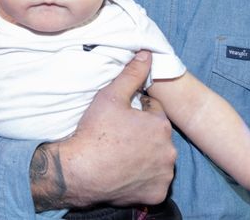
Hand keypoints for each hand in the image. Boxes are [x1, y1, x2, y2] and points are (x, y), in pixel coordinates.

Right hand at [30, 51, 175, 210]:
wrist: (80, 171)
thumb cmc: (95, 132)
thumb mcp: (111, 96)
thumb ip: (132, 74)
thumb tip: (147, 54)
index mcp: (161, 125)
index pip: (155, 111)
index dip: (137, 111)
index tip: (122, 117)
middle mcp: (169, 151)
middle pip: (158, 136)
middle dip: (144, 134)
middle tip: (119, 135)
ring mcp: (163, 175)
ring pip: (157, 159)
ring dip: (146, 156)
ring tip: (122, 154)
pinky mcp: (156, 194)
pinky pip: (153, 182)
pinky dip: (143, 178)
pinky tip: (126, 172)